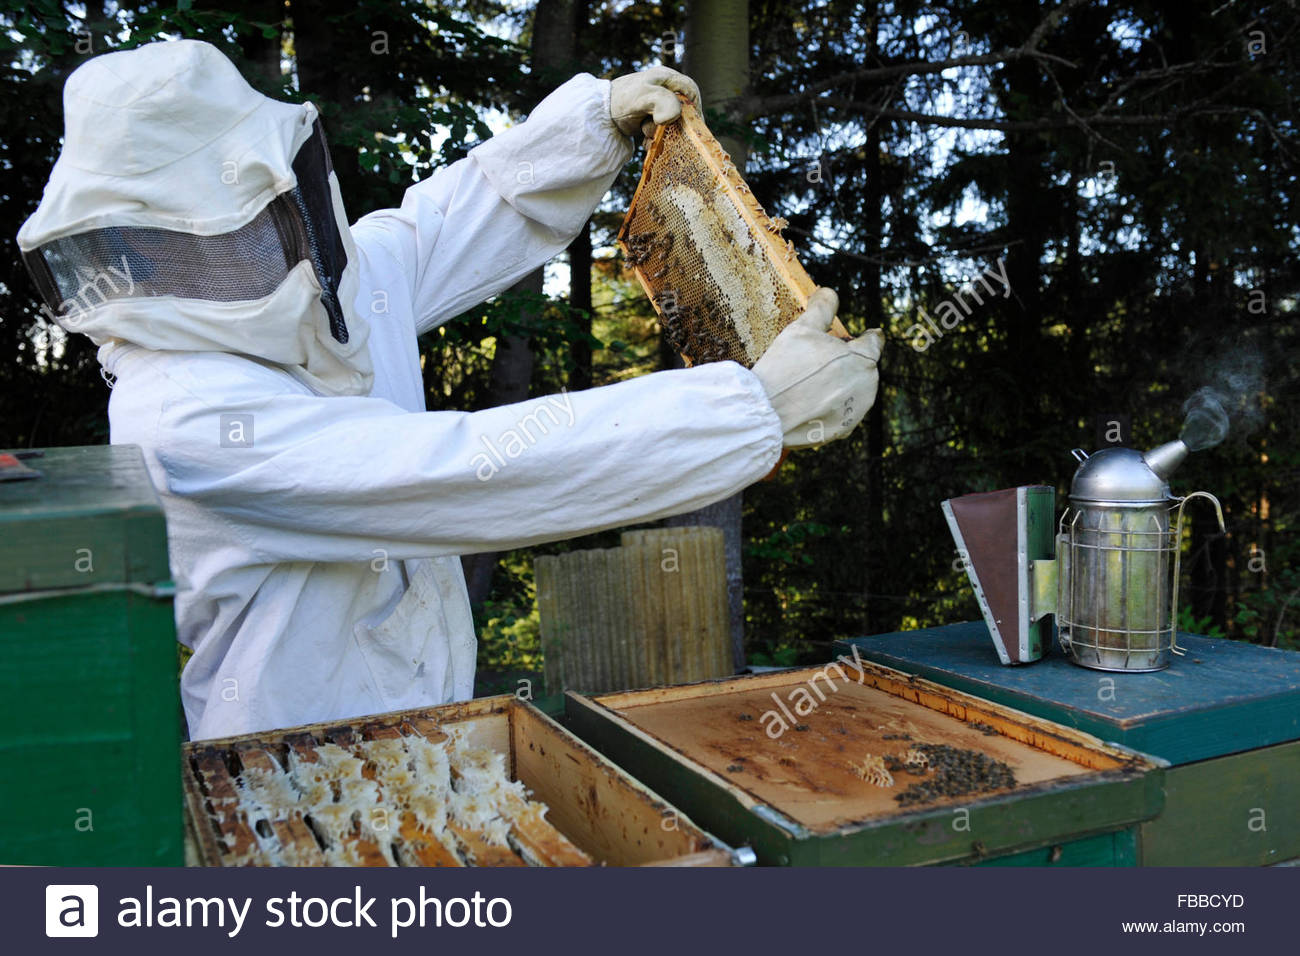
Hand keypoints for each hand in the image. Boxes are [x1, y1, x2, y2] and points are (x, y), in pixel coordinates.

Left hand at [610, 67, 701, 139]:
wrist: (597, 116)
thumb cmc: (621, 101)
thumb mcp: (643, 97)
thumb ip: (662, 101)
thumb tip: (672, 116)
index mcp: (665, 77)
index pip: (690, 91)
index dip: (695, 109)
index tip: (692, 126)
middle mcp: (662, 88)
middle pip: (681, 109)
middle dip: (674, 126)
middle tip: (665, 135)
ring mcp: (655, 103)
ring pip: (671, 122)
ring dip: (662, 134)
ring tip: (647, 137)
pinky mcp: (647, 117)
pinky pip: (660, 129)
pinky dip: (654, 138)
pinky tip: (643, 140)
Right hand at [750, 289, 883, 448]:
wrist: (766, 413)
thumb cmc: (784, 368)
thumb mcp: (801, 329)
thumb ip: (823, 308)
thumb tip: (829, 291)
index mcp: (863, 359)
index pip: (874, 341)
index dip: (860, 337)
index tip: (849, 340)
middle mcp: (868, 387)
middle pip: (861, 367)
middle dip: (843, 363)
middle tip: (813, 364)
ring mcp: (857, 412)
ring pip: (852, 390)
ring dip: (837, 385)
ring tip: (807, 385)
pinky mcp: (844, 431)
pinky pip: (841, 412)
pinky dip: (829, 406)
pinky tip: (807, 403)